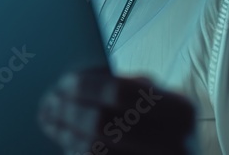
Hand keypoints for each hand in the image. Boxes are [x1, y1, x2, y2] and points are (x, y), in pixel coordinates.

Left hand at [38, 69, 196, 154]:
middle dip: (68, 110)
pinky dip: (78, 151)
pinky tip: (69, 144)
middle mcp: (174, 141)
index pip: (118, 91)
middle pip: (101, 121)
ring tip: (50, 122)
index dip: (85, 86)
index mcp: (180, 110)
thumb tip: (81, 80)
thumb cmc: (171, 136)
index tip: (63, 83)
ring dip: (66, 133)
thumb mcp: (165, 108)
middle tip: (48, 104)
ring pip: (94, 147)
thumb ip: (133, 90)